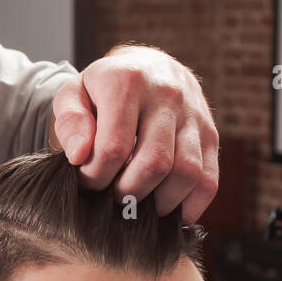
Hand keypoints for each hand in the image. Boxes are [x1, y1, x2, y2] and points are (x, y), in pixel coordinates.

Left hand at [48, 44, 218, 224]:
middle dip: (128, 193)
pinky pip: (209, 181)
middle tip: (113, 197)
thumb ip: (70, 122)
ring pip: (187, 174)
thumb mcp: (75, 94)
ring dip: (160, 204)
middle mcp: (167, 94)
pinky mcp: (212, 135)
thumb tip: (79, 156)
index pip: (114, 147)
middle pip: (154, 164)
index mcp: (128, 82)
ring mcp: (195, 115)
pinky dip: (190, 207)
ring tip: (139, 205)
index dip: (96, 177)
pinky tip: (167, 212)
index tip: (87, 181)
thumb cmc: (105, 90)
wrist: (149, 68)